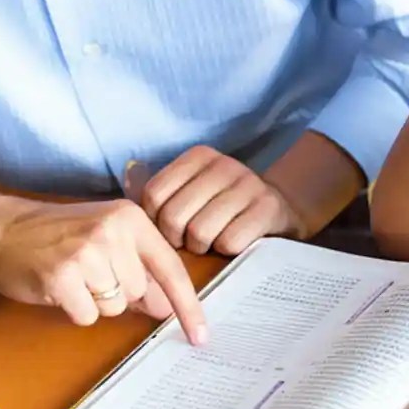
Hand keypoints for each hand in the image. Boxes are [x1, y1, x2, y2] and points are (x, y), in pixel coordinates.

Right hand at [0, 191, 207, 343]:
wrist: (1, 230)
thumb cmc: (57, 236)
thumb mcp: (106, 240)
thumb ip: (140, 269)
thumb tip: (169, 307)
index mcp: (131, 218)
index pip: (171, 268)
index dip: (188, 305)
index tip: (200, 335)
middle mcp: (113, 231)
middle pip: (140, 293)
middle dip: (118, 294)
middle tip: (89, 273)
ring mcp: (87, 252)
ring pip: (115, 307)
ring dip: (95, 302)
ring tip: (73, 277)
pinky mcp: (62, 275)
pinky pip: (88, 315)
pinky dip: (75, 310)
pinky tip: (59, 287)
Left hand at [131, 146, 304, 255]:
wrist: (279, 212)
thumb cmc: (224, 208)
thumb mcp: (192, 191)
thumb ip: (161, 189)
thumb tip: (129, 171)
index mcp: (199, 156)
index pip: (154, 195)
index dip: (156, 222)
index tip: (172, 230)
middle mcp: (224, 164)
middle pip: (174, 217)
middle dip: (179, 240)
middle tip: (191, 242)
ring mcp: (249, 184)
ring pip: (200, 232)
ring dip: (203, 248)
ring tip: (212, 243)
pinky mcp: (268, 208)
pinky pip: (229, 242)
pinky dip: (227, 252)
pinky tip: (234, 245)